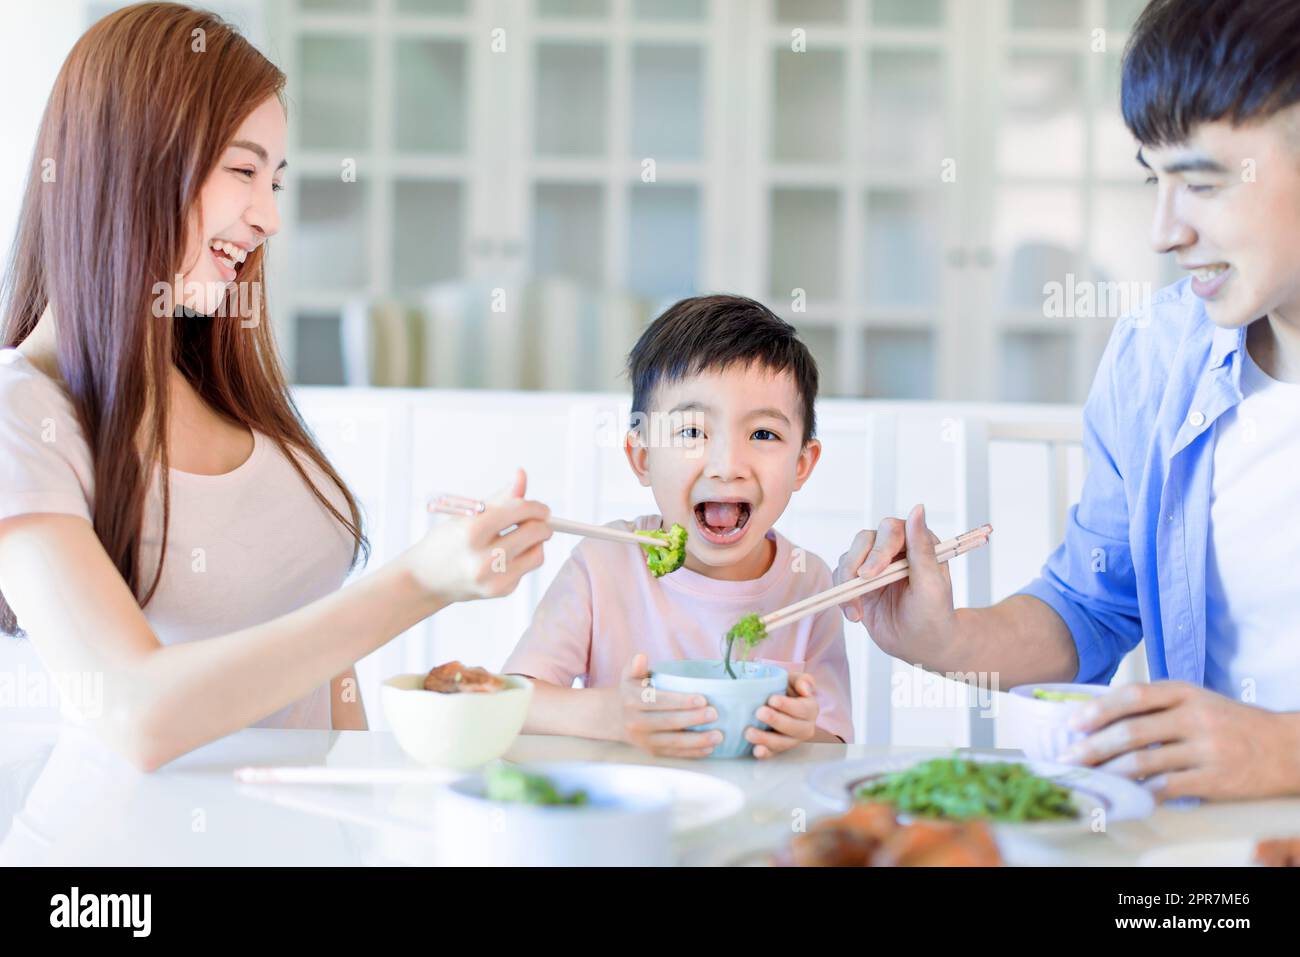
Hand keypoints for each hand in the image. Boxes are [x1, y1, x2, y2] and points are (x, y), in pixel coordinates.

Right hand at [402, 469, 550, 603]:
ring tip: (519, 538)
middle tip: (538, 520)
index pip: (520, 511)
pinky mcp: (501, 591)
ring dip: (535, 543)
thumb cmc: (446, 541)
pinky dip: (522, 559)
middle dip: (542, 523)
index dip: (536, 506)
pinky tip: (504, 557)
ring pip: (538, 554)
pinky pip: (527, 569)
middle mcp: (484, 558)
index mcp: (472, 531)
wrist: (425, 579)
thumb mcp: (468, 515)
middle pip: (535, 533)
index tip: (540, 508)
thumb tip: (522, 475)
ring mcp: (494, 579)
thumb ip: (500, 498)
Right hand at [616, 654, 720, 757]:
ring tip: (718, 736)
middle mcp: (635, 722)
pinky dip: (692, 752)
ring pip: (673, 741)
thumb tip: (641, 657)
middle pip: (667, 722)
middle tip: (714, 714)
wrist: (618, 718)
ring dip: (697, 740)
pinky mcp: (653, 752)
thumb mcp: (630, 675)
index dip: (680, 701)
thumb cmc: (633, 691)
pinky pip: (674, 753)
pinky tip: (709, 748)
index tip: (702, 699)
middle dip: (692, 719)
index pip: (658, 700)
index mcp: (632, 700)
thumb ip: (636, 666)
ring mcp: (644, 740)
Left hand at [746, 673, 818, 758]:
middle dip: (777, 721)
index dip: (788, 706)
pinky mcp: (777, 749)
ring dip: (766, 739)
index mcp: (810, 709)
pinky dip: (765, 753)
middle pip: (794, 728)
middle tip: (759, 713)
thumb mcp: (792, 679)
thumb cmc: (783, 688)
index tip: (772, 700)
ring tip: (749, 732)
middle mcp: (804, 728)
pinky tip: (757, 750)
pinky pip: (773, 754)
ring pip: (783, 743)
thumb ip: (802, 680)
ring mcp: (791, 740)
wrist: (770, 699)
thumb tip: (806, 689)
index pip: (803, 710)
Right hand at [832, 504, 957, 659]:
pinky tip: (855, 615)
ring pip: (848, 557)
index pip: (891, 530)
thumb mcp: (931, 584)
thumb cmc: (934, 615)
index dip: (879, 549)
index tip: (872, 574)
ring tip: (858, 610)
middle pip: (864, 540)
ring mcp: (873, 564)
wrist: (921, 645)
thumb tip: (918, 508)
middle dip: (857, 564)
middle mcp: (893, 549)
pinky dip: (842, 596)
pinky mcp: (858, 581)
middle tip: (861, 586)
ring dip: (847, 583)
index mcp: (916, 543)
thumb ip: (922, 547)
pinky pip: (839, 578)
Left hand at [1058, 681, 1299, 800]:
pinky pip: (1167, 787)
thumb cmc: (1230, 722)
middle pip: (1132, 731)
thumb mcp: (1197, 700)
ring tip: (1087, 778)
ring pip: (1144, 761)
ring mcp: (1206, 749)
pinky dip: (1140, 791)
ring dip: (1109, 772)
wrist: (1286, 748)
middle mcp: (1194, 717)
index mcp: (1185, 692)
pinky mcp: (1214, 779)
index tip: (1073, 722)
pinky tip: (1122, 794)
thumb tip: (1100, 715)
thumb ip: (1157, 706)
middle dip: (1093, 746)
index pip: (1134, 695)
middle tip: (1068, 757)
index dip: (1099, 709)